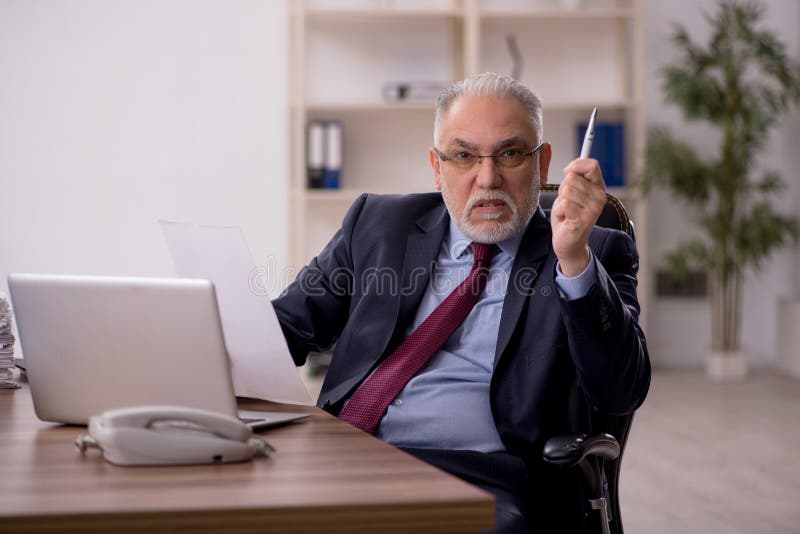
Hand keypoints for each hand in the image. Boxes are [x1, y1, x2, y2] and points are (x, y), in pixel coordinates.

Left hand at [550, 158, 605, 275]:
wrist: (569, 243)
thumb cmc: (568, 216)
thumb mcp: (571, 193)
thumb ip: (574, 179)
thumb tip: (570, 167)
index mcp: (598, 188)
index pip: (592, 165)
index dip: (576, 165)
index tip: (567, 172)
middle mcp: (599, 197)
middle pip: (572, 178)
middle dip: (563, 190)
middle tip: (567, 204)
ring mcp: (593, 209)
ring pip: (566, 191)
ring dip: (560, 202)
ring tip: (566, 212)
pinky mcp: (583, 219)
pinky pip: (563, 204)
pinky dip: (559, 211)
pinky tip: (565, 219)